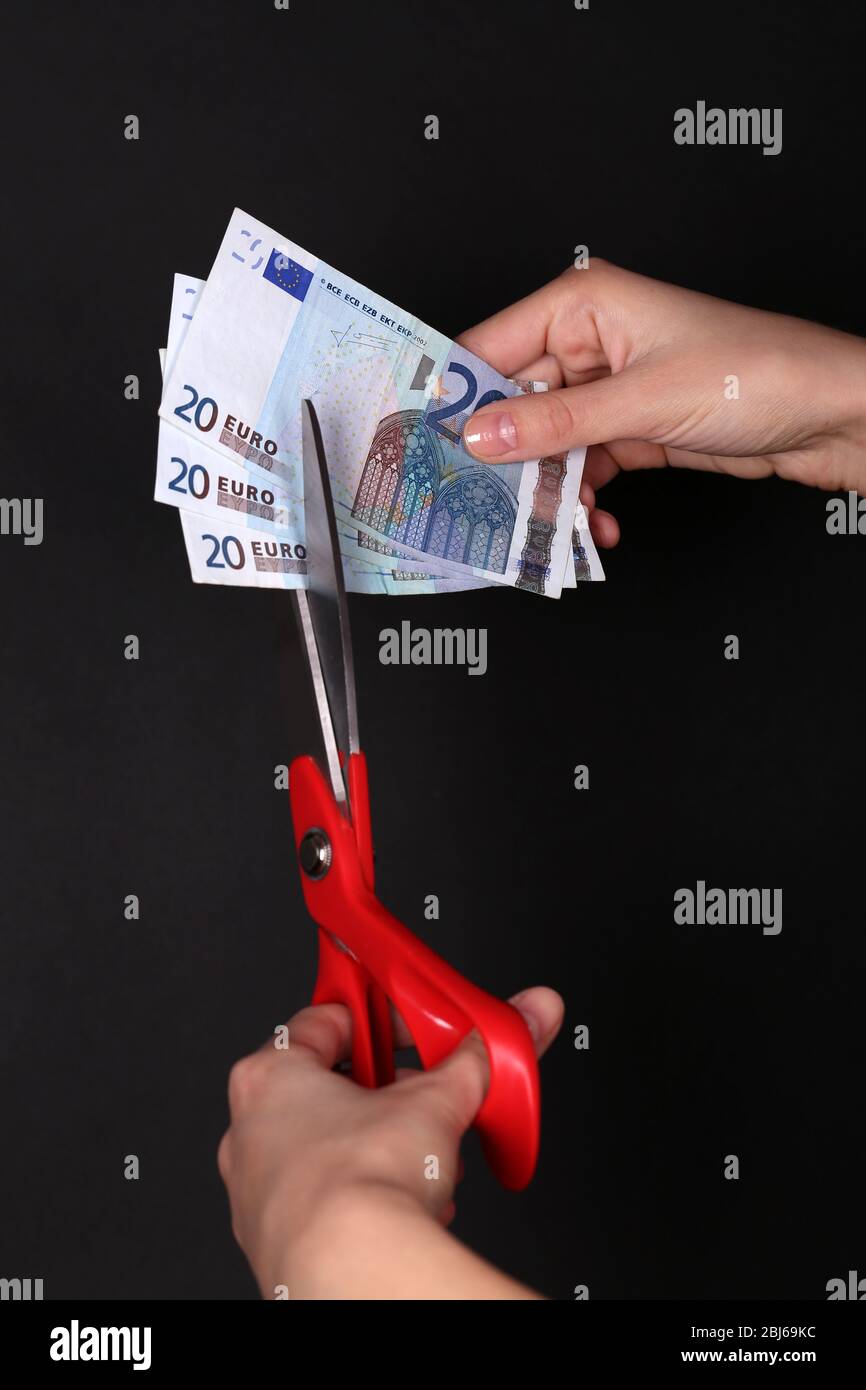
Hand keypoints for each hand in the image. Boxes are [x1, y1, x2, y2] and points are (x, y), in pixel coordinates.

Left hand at [217, 987, 562, 1299]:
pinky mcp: (274, 1239)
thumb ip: (479, 1055)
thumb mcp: (437, 1100)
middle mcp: (248, 1131)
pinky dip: (362, 1192)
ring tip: (424, 1155)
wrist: (354, 1272)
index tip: (409, 1025)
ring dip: (376, 1145)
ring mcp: (255, 1190)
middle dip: (386, 1090)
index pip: (324, 1020)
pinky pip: (321, 1198)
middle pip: (326, 1086)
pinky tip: (404, 1201)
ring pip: (324, 1146)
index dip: (378, 1019)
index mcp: (270, 1077)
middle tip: (426, 1093)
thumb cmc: (362, 1184)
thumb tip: (521, 1019)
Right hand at [458, 261, 865, 548]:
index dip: (454, 400)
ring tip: (551, 527)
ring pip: (546, 446)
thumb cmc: (757, 372)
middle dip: (502, 461)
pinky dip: (583, 500)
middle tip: (478, 508)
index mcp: (584, 303)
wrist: (830, 415)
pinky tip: (595, 526)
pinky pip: (583, 468)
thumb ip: (555, 426)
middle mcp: (590, 342)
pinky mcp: (631, 430)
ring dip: (547, 492)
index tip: (423, 448)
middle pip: (513, 406)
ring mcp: (610, 389)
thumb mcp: (643, 401)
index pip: (490, 348)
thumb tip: (478, 438)